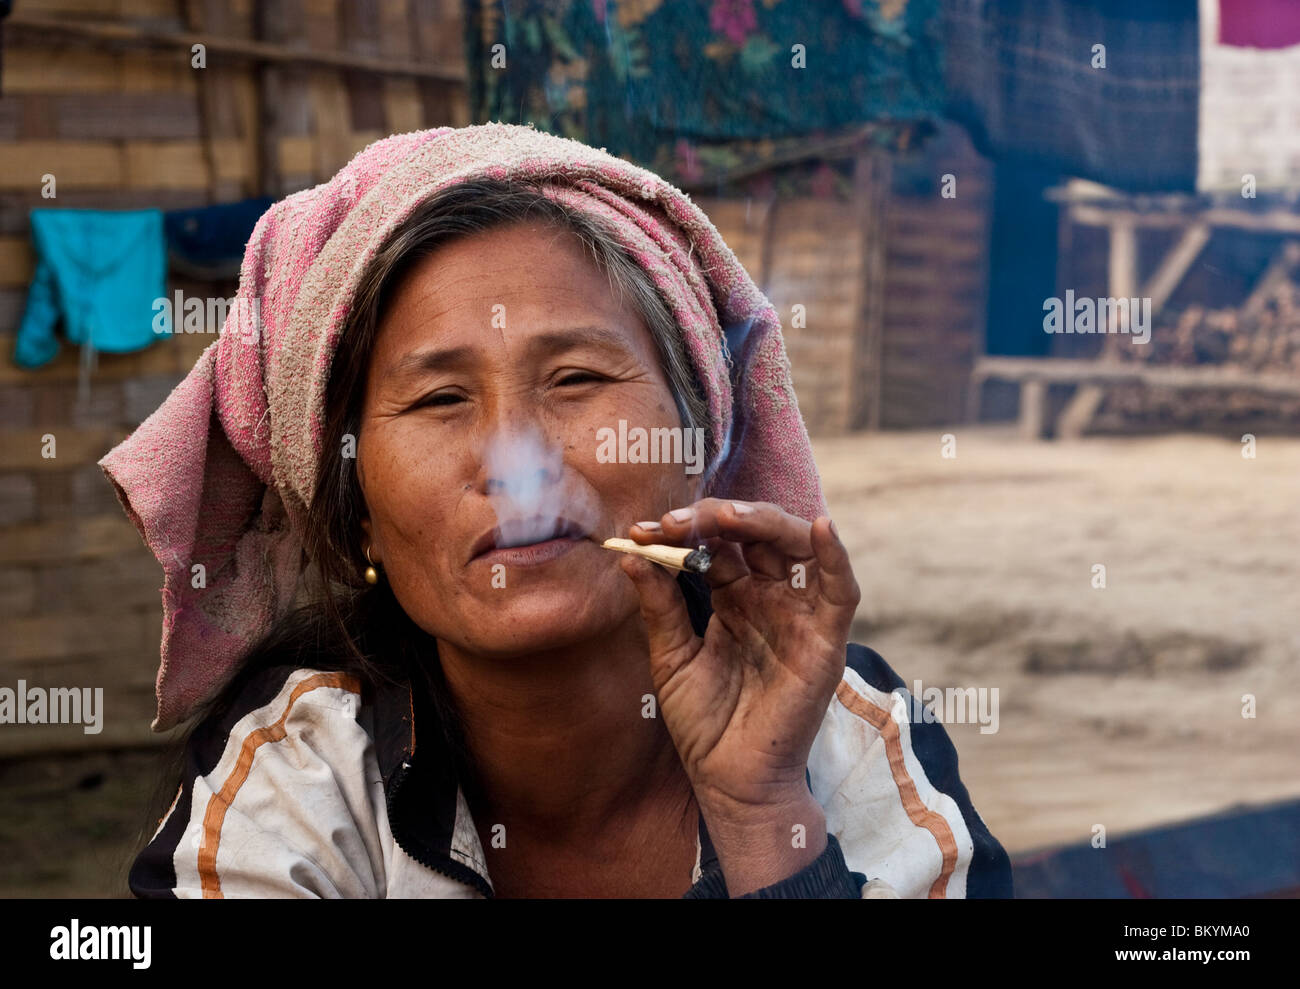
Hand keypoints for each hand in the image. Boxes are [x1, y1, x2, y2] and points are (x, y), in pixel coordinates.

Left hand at [619, 498, 859, 889]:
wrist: (728, 779)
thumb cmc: (704, 724)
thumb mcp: (671, 657)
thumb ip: (659, 606)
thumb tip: (631, 553)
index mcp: (734, 599)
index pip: (716, 545)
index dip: (682, 531)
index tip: (641, 529)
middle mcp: (770, 599)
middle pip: (756, 534)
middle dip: (717, 517)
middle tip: (675, 520)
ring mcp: (799, 616)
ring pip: (798, 547)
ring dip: (766, 521)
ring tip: (727, 515)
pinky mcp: (826, 641)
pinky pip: (842, 592)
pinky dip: (837, 557)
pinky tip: (822, 528)